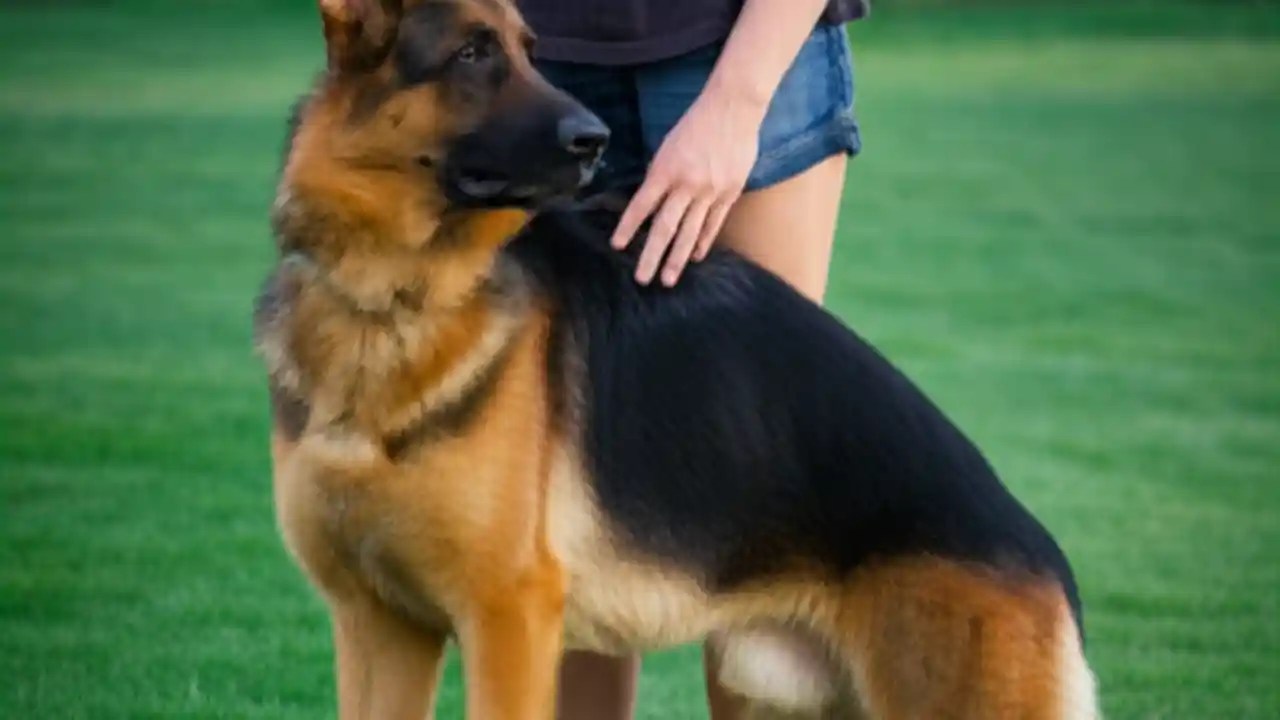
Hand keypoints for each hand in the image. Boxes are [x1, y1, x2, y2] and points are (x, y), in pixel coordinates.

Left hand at [610, 87, 764, 285]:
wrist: (733, 110)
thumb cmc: (696, 124)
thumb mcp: (668, 145)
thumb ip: (660, 175)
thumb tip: (650, 203)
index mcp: (666, 170)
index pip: (642, 205)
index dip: (628, 227)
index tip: (617, 245)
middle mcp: (687, 184)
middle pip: (665, 227)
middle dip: (652, 255)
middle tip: (642, 279)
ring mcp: (710, 192)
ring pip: (690, 232)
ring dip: (677, 258)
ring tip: (668, 279)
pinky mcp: (730, 193)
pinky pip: (713, 224)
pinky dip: (703, 242)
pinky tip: (696, 257)